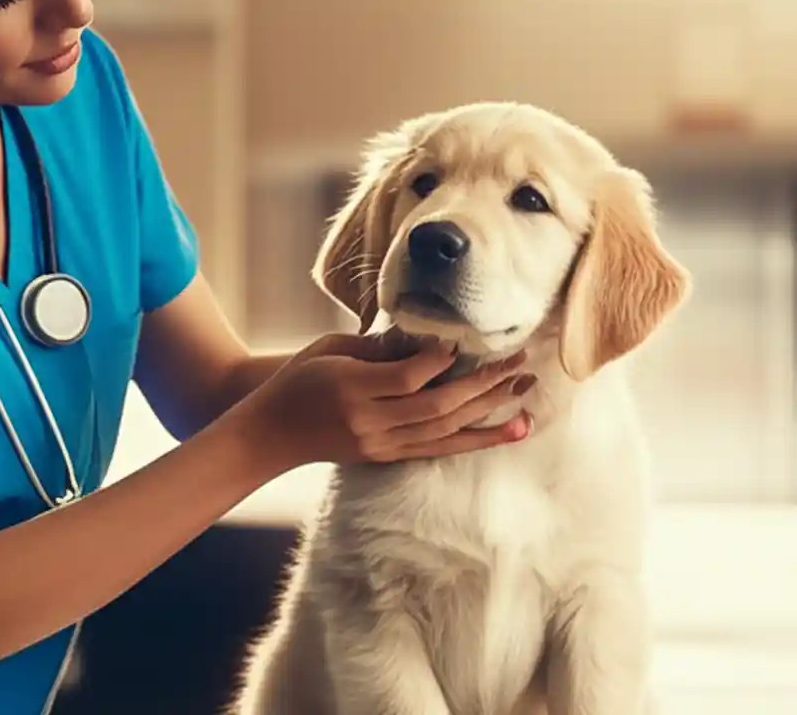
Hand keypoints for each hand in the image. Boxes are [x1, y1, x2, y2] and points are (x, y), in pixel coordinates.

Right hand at [229, 333, 534, 472]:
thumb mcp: (329, 349)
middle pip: (438, 406)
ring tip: (525, 391)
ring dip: (490, 411)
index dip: (440, 358)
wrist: (271, 434)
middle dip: (483, 383)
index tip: (462, 340)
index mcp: (351, 390)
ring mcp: (380, 445)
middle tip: (518, 361)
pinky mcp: (387, 457)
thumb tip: (425, 338)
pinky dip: (478, 439)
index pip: (409, 376)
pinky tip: (511, 430)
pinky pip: (441, 449)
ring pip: (446, 431)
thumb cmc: (297, 381)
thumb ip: (376, 346)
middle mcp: (370, 423)